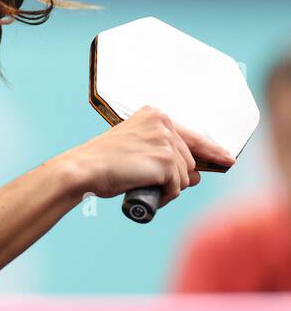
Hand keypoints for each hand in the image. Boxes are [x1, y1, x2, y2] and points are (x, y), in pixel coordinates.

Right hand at [64, 106, 235, 206]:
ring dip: (169, 187)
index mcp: (154, 114)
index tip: (226, 159)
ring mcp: (166, 141)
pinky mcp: (166, 161)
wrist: (84, 169)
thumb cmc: (103, 162)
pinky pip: (177, 187)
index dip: (212, 150)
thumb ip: (166, 156)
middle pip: (190, 159)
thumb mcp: (137, 150)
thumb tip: (197, 176)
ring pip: (186, 175)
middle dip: (176, 176)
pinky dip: (165, 195)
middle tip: (151, 181)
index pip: (193, 135)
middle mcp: (163, 122)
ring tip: (144, 185)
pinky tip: (148, 191)